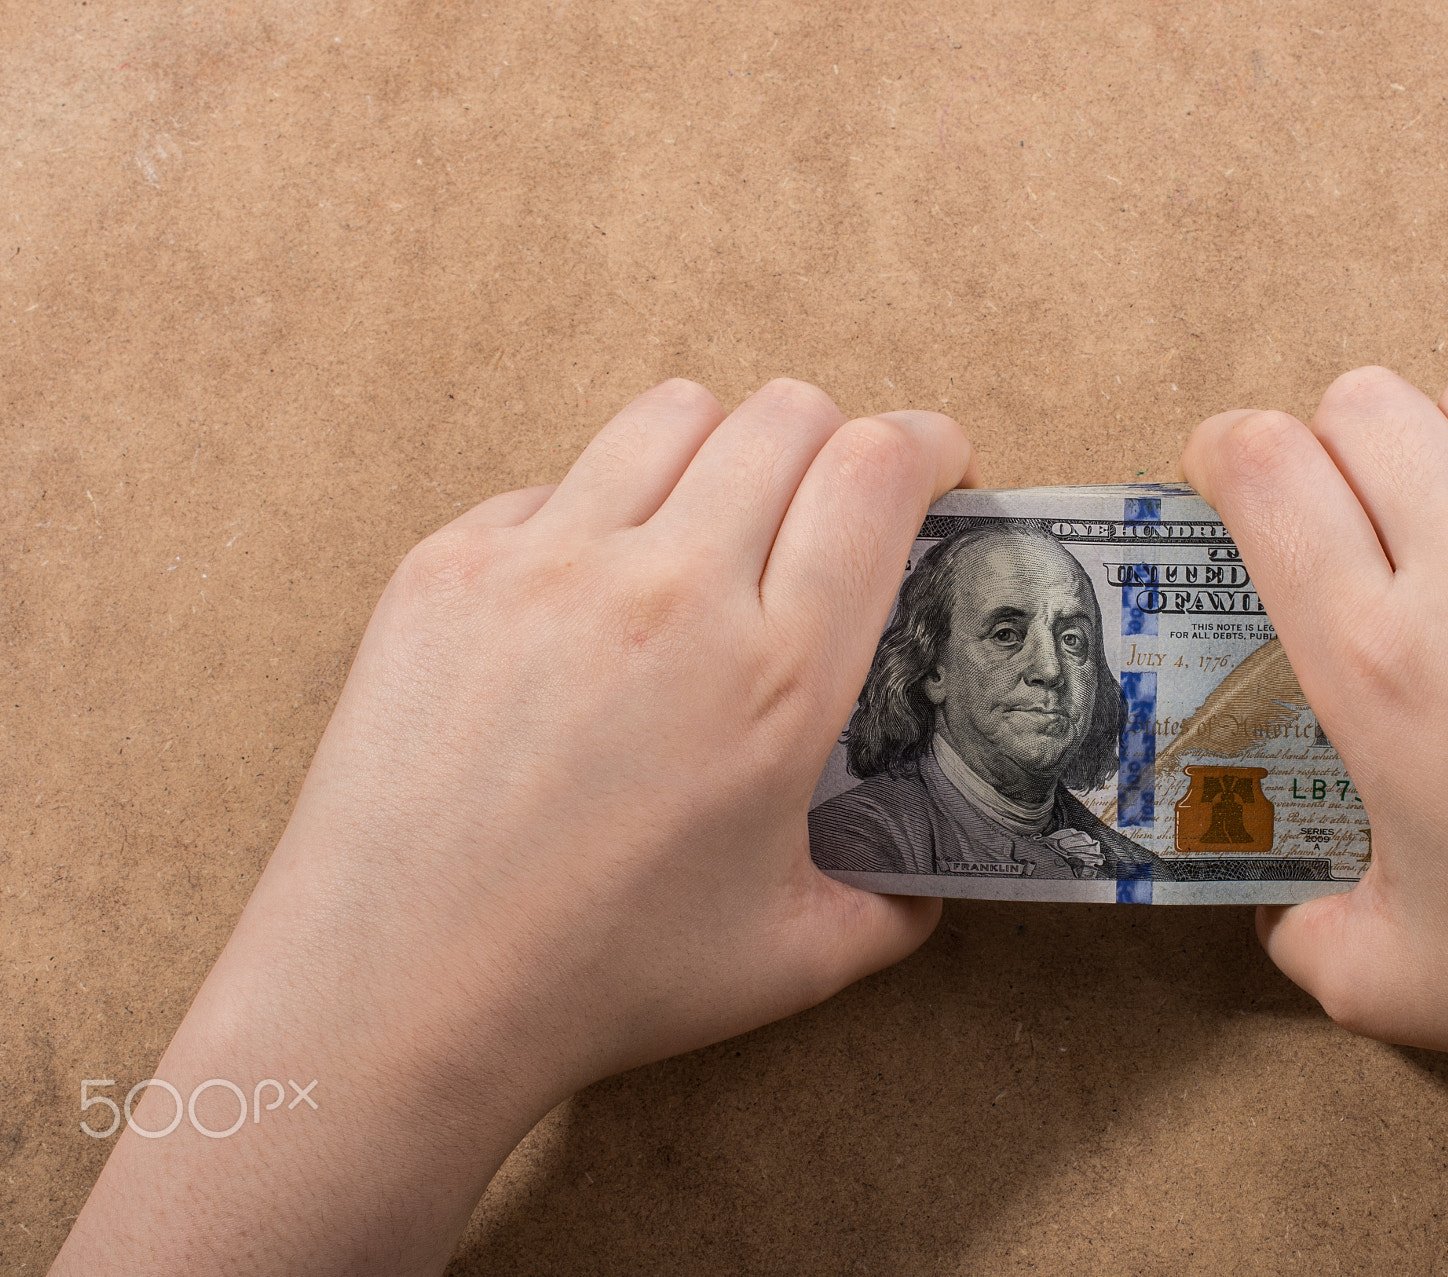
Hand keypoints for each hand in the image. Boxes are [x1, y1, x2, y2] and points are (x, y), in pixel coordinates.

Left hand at [55, 379, 973, 1274]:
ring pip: (673, 413)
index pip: (875, 473)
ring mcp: (548, 563)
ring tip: (715, 523)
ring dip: (722, 450)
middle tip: (830, 508)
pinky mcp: (452, 564)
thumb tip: (928, 879)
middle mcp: (669, 591)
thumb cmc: (597, 979)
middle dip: (835, 443)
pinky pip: (557, 483)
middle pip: (786, 414)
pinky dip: (601, 514)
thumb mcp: (793, 956)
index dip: (928, 445)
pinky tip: (592, 601)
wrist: (394, 991)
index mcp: (777, 676)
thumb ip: (893, 906)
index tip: (936, 470)